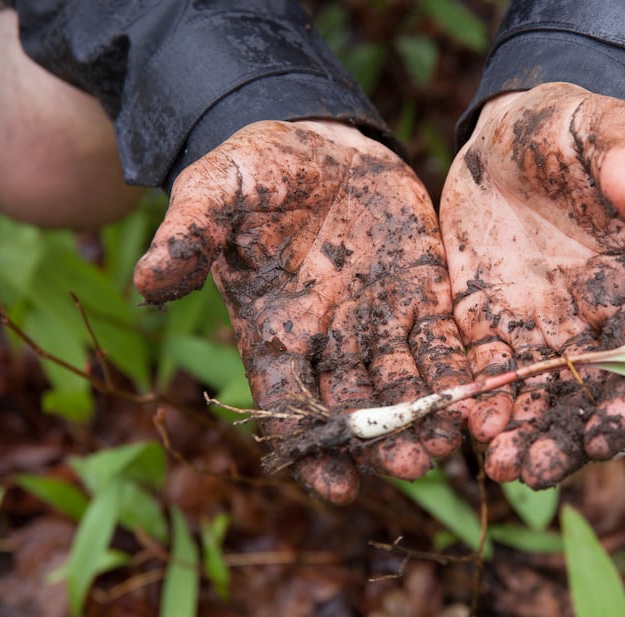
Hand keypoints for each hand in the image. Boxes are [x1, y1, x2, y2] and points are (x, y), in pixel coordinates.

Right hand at [134, 120, 471, 503]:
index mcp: (273, 328)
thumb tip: (145, 282)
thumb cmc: (256, 171)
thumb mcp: (215, 192)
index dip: (307, 445)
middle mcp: (327, 339)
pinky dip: (459, 371)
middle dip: (379, 438)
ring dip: (424, 417)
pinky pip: (441, 342)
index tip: (332, 482)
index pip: (287, 402)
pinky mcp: (421, 294)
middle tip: (407, 463)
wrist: (317, 141)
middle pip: (353, 405)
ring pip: (403, 385)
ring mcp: (377, 320)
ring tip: (446, 444)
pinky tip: (479, 398)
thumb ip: (188, 234)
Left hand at [439, 83, 624, 487]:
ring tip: (490, 464)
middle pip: (576, 396)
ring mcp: (530, 323)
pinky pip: (478, 368)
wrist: (507, 132)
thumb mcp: (598, 128)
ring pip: (527, 395)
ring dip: (513, 434)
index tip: (604, 438)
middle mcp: (582, 318)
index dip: (624, 404)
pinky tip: (453, 422)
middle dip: (557, 440)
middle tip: (527, 470)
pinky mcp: (480, 317)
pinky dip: (470, 398)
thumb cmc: (567, 127)